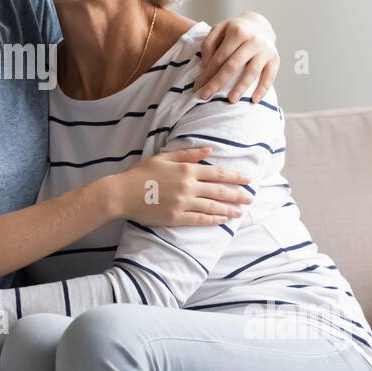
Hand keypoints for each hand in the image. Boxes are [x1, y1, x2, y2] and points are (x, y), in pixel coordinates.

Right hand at [106, 146, 254, 226]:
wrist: (122, 193)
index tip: (248, 179)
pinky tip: (222, 220)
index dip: (234, 176)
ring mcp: (183, 203)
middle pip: (219, 191)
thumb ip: (188, 154)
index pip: (217, 173)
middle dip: (237, 194)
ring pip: (212, 206)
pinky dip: (213, 220)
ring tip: (241, 211)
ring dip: (229, 209)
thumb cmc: (141, 173)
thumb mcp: (163, 157)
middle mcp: (188, 187)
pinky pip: (200, 219)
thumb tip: (209, 150)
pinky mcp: (176, 218)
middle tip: (250, 197)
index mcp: (186, 170)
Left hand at [195, 12, 279, 102]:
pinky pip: (270, 76)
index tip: (197, 87)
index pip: (219, 57)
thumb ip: (208, 44)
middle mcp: (253, 40)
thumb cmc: (234, 31)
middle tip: (206, 96)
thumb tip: (206, 65)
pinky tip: (253, 100)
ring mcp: (265, 50)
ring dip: (240, 88)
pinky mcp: (275, 59)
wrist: (259, 25)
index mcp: (237, 32)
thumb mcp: (218, 29)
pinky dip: (263, 89)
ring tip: (230, 101)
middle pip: (233, 65)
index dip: (207, 73)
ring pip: (251, 72)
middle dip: (218, 82)